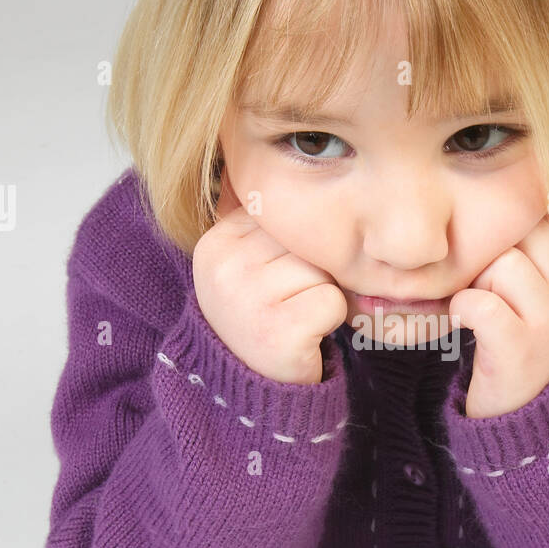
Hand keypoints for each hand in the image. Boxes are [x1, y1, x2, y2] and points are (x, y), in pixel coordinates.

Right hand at [191, 165, 348, 383]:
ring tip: (296, 318)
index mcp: (217, 241)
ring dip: (323, 295)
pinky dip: (329, 321)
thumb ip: (270, 223)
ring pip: (322, 270)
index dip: (300, 247)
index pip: (287, 217)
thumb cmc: (268, 318)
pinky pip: (331, 302)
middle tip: (292, 302)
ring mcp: (245, 298)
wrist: (256, 390)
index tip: (281, 278)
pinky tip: (303, 336)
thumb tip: (301, 157)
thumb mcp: (258, 263)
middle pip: (306, 240)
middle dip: (314, 271)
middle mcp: (222, 265)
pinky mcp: (275, 330)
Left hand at [448, 201, 548, 418]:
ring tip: (477, 306)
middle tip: (480, 282)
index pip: (542, 204)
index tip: (491, 243)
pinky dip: (464, 311)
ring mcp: (548, 317)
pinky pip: (483, 306)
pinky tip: (463, 322)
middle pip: (519, 230)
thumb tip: (490, 172)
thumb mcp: (528, 276)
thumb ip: (520, 234)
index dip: (505, 218)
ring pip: (503, 264)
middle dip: (487, 252)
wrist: (523, 407)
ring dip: (476, 284)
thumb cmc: (511, 328)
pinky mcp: (521, 348)